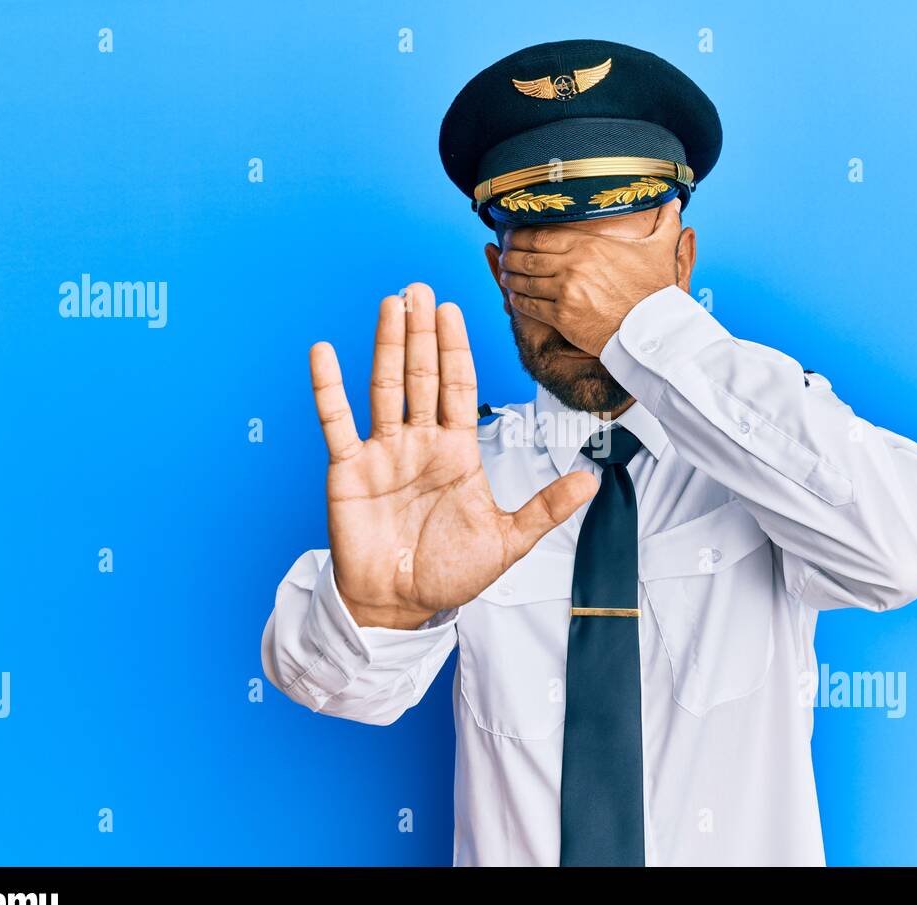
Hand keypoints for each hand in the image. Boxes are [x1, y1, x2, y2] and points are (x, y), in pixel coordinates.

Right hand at [309, 283, 597, 628]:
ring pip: (385, 387)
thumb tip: (592, 481)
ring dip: (387, 345)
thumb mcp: (508, 542)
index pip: (459, 388)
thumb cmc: (451, 573)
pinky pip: (336, 422)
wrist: (402, 605)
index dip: (457, 350)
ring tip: (391, 304)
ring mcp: (383, 452)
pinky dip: (328, 388)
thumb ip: (546, 508)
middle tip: (421, 288)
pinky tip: (324, 353)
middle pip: (422, 376)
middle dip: (423, 333)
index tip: (455, 310)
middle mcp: (420, 442)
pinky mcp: (349, 469)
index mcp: (457, 450)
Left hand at [497, 199, 683, 353]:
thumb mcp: (661, 251)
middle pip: (527, 255)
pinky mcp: (562, 317)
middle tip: (503, 254)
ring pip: (524, 280)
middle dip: (510, 254)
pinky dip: (517, 300)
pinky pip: (529, 306)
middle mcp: (573, 265)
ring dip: (510, 276)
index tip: (512, 234)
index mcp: (589, 246)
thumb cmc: (656, 292)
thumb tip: (674, 203)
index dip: (520, 234)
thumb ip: (664, 224)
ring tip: (504, 274)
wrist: (653, 330)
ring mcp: (565, 292)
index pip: (541, 234)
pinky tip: (513, 296)